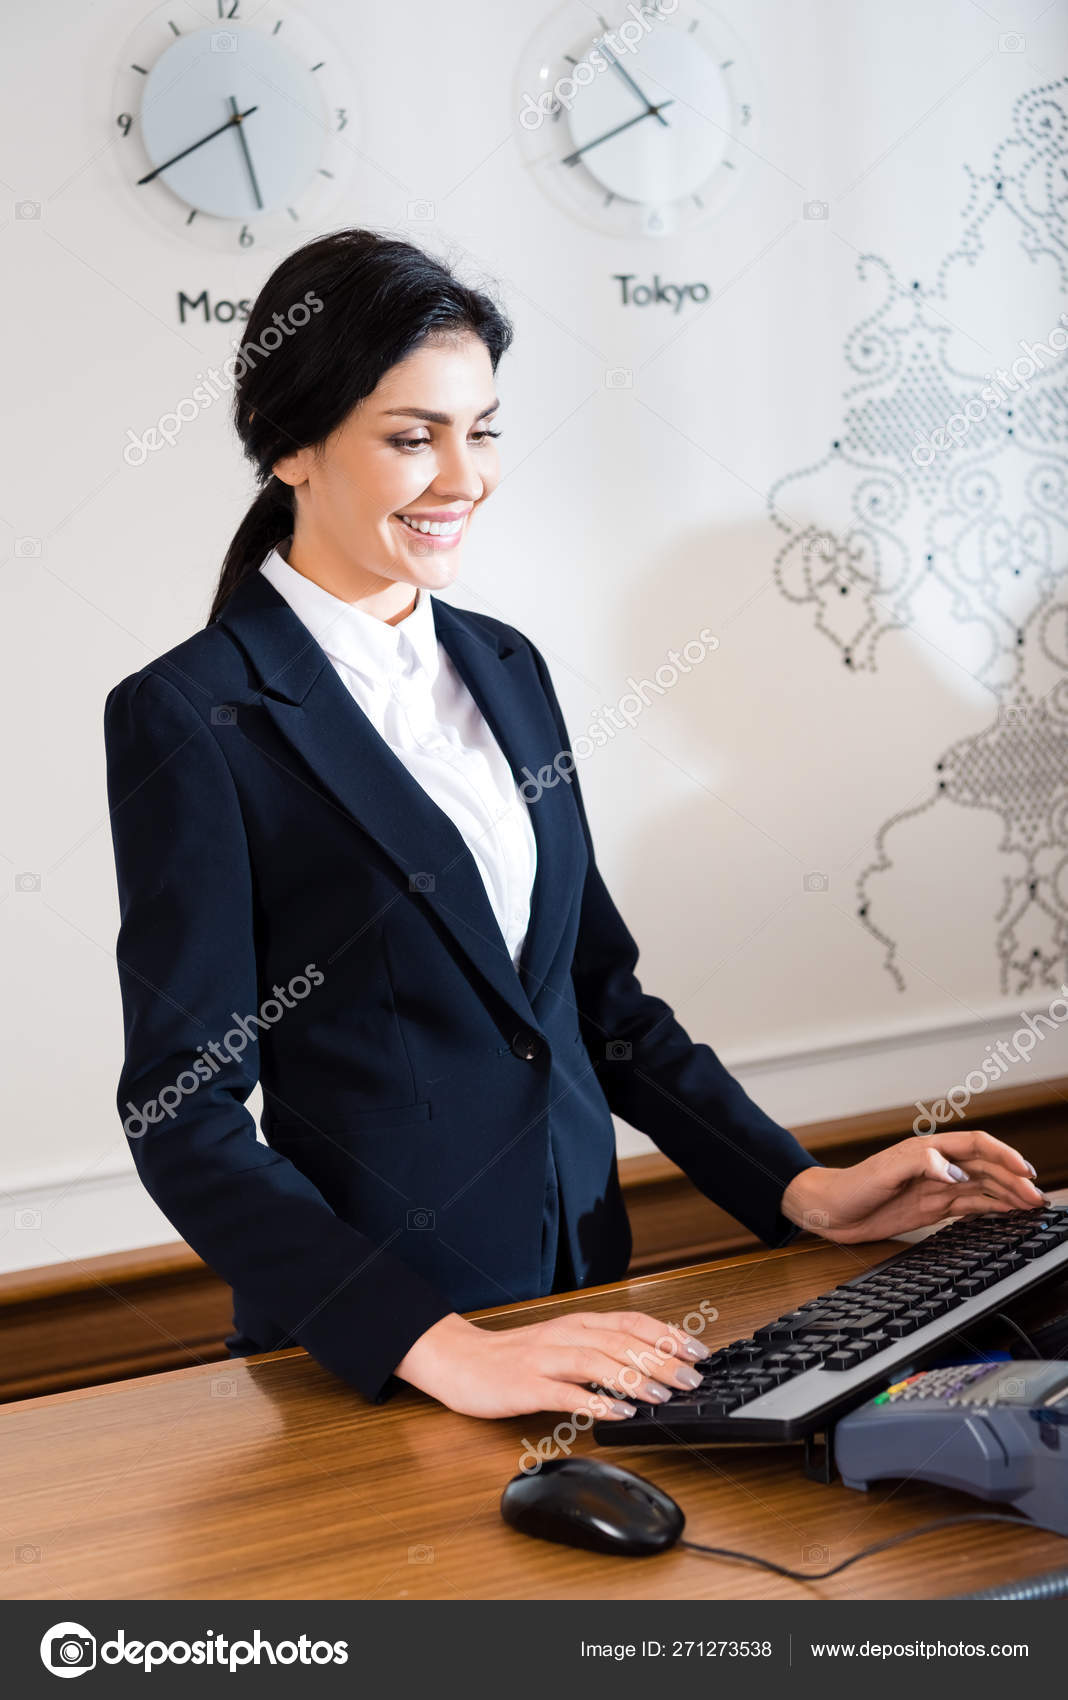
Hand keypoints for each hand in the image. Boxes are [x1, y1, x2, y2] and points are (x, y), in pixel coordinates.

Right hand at [394, 1308, 709, 1419]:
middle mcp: (564, 1335)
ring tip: (663, 1395)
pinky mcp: (526, 1385)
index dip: (667, 1334)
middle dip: (661, 1359)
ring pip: (597, 1361)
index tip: (699, 1350)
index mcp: (576, 1323)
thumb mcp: (561, 1345)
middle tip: (692, 1378)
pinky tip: (617, 1411)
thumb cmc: (513, 1357)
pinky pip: (565, 1393)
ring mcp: (545, 1359)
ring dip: (634, 1377)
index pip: (631, 1322)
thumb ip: (598, 1351)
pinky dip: (594, 1401)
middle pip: (621, 1341)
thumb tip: (647, 1366)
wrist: (458, 1360)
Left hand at [781, 1130, 1046, 1244]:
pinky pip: (970, 1206)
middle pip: (986, 1168)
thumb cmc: (852, 1184)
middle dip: (1015, 1180)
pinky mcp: (933, 1208)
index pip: (977, 1146)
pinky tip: (1008, 1214)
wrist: (831, 1211)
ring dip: (1008, 1195)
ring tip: (1032, 1206)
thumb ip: (922, 1164)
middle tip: (1037, 1198)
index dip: (1004, 1156)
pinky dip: (992, 1209)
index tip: (1025, 1171)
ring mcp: (937, 1188)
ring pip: (983, 1187)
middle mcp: (938, 1167)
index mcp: (930, 1150)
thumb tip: (956, 1172)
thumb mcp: (885, 1170)